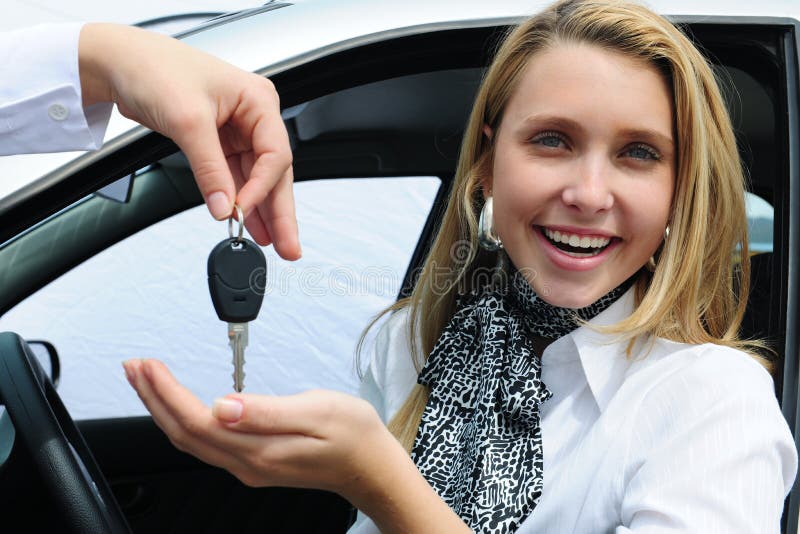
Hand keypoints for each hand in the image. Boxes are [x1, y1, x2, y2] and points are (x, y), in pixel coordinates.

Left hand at [78, 24, 299, 258]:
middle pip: (274, 172)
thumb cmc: (154, 68)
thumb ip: (210, 169)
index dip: (262, 188)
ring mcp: (236, 130)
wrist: (117, 62)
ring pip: (256, 179)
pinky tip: (248, 223)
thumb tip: (225, 206)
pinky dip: (239, 200)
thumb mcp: (187, 121)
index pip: (275, 154)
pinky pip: (235, 177)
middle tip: (289, 246)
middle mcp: (252, 116)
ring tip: (273, 243)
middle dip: (280, 211)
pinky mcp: (218, 142)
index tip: (243, 211)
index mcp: (257, 100)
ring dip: (261, 211)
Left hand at [123, 359, 400, 503]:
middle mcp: (247, 463)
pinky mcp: (254, 461)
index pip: (197, 420)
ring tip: (147, 380)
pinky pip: (205, 442)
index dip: (167, 393)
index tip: (150, 365)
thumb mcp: (317, 411)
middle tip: (135, 367)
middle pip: (184, 433)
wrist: (371, 467)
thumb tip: (222, 405)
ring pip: (191, 439)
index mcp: (259, 448)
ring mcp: (249, 466)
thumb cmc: (352, 435)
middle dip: (153, 398)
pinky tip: (180, 405)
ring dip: (163, 408)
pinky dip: (183, 419)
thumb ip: (266, 410)